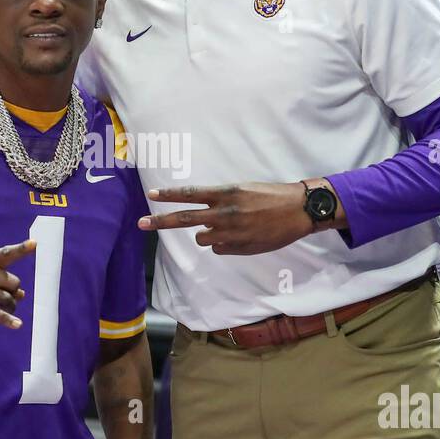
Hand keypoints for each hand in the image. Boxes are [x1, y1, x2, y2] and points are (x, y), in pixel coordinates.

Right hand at [0, 239, 34, 328]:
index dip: (21, 249)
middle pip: (12, 283)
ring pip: (6, 298)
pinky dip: (7, 319)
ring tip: (8, 308)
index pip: (5, 253)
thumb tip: (21, 293)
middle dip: (13, 291)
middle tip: (9, 296)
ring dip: (11, 305)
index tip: (35, 244)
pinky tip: (17, 323)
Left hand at [138, 181, 323, 254]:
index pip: (190, 194)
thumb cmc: (271, 196)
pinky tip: (241, 236)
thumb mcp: (243, 189)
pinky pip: (219, 249)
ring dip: (207, 234)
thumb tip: (203, 216)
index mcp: (226, 193)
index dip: (169, 195)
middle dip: (160, 221)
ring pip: (202, 238)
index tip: (151, 195)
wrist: (298, 210)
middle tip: (141, 223)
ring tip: (227, 227)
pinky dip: (224, 244)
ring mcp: (230, 232)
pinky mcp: (239, 248)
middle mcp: (224, 213)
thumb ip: (221, 200)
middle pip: (184, 219)